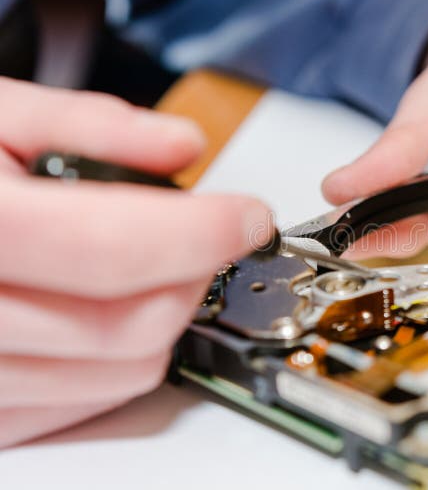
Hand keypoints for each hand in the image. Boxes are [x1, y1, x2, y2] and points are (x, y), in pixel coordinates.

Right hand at [0, 78, 270, 446]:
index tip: (247, 216)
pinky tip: (107, 307)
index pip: (110, 250)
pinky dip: (120, 357)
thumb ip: (88, 122)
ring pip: (122, 374)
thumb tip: (179, 145)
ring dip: (166, 316)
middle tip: (204, 235)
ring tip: (152, 263)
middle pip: (132, 325)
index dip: (202, 232)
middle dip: (194, 273)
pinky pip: (84, 403)